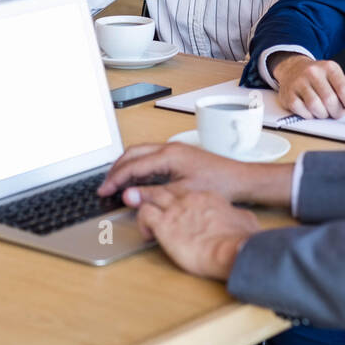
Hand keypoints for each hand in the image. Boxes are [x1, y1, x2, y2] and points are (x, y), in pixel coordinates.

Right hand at [99, 142, 292, 207]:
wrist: (241, 179)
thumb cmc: (218, 185)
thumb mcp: (182, 194)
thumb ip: (153, 195)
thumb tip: (128, 196)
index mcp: (168, 155)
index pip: (132, 166)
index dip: (115, 179)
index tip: (103, 191)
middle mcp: (169, 148)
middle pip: (132, 153)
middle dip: (116, 169)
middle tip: (105, 186)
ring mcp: (174, 150)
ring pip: (140, 153)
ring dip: (126, 167)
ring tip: (116, 183)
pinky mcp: (178, 155)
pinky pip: (150, 157)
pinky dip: (138, 167)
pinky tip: (136, 180)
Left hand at [128, 186, 260, 279]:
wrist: (232, 249)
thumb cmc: (239, 239)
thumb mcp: (246, 221)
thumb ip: (239, 217)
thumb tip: (242, 219)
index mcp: (207, 198)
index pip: (185, 193)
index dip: (178, 200)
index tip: (176, 209)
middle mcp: (189, 199)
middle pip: (164, 190)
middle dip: (154, 195)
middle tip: (148, 202)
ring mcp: (175, 210)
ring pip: (150, 197)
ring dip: (142, 203)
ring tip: (139, 211)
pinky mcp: (164, 225)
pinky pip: (144, 215)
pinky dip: (141, 222)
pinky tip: (146, 233)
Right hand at [270, 53, 344, 125]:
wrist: (293, 69)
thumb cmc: (317, 77)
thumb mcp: (334, 78)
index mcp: (329, 67)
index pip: (344, 89)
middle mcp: (313, 72)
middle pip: (330, 100)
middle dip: (336, 112)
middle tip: (336, 113)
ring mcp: (299, 82)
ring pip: (315, 106)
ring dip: (322, 114)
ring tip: (323, 111)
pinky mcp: (288, 93)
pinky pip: (302, 111)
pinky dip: (309, 115)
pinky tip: (311, 111)